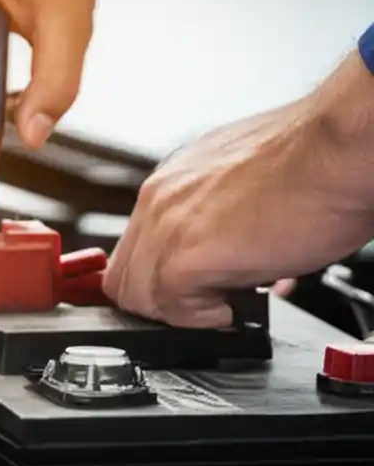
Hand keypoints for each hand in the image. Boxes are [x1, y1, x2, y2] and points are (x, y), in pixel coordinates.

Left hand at [104, 53, 373, 326]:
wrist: (341, 147)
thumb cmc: (314, 160)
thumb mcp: (244, 184)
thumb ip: (218, 216)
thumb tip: (227, 251)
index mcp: (172, 182)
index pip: (134, 249)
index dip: (160, 281)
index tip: (193, 291)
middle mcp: (159, 199)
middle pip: (124, 277)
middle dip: (164, 301)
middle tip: (210, 303)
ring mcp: (167, 228)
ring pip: (137, 297)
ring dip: (182, 311)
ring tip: (230, 300)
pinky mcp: (185, 257)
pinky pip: (169, 308)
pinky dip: (203, 319)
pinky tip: (238, 304)